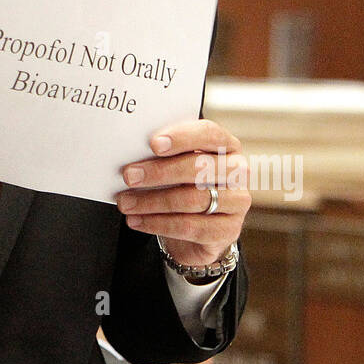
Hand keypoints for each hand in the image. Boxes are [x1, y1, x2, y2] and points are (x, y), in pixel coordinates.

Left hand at [114, 119, 249, 268]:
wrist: (194, 227)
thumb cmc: (181, 185)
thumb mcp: (174, 164)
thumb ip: (162, 155)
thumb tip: (132, 154)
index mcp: (226, 144)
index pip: (209, 134)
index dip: (182, 138)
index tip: (154, 144)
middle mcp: (237, 171)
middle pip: (200, 168)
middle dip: (159, 172)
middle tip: (129, 176)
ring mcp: (237, 201)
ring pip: (193, 199)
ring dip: (153, 201)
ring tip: (126, 203)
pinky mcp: (229, 230)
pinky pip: (191, 227)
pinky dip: (159, 224)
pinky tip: (138, 221)